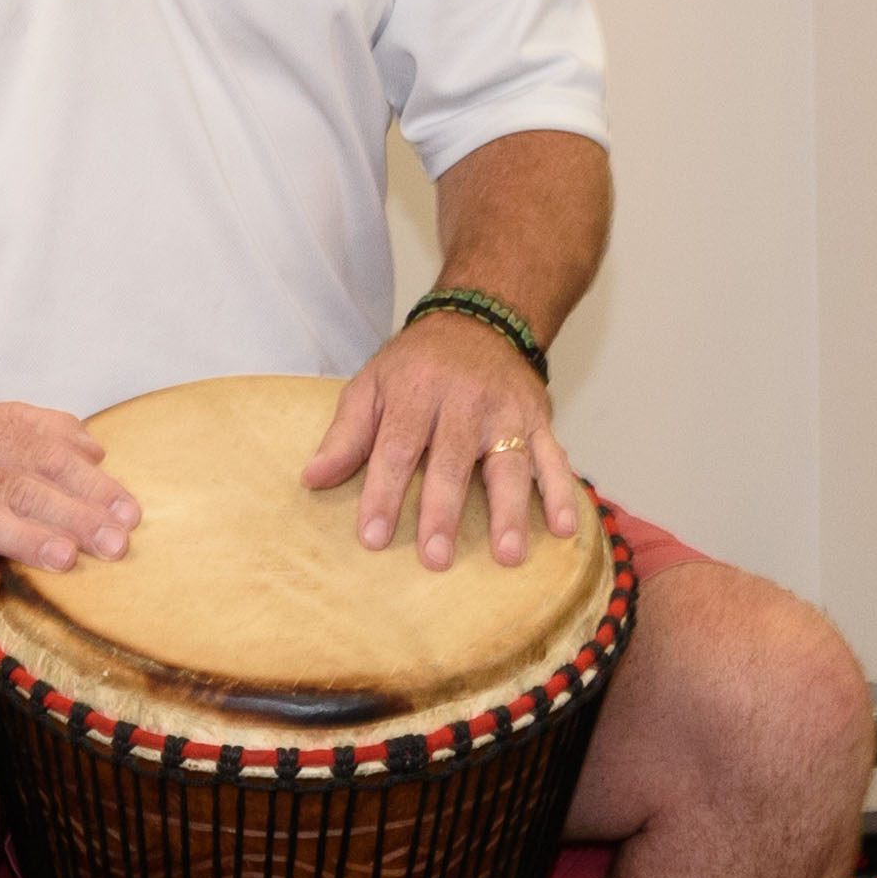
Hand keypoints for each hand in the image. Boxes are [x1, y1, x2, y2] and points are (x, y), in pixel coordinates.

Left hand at [303, 315, 583, 571]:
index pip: (396, 448)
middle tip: (436, 558)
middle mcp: (464, 401)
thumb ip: (346, 434)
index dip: (384, 492)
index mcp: (416, 392)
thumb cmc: (418, 363)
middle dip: (443, 511)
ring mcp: (506, 412)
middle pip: (452, 461)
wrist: (480, 319)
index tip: (373, 537)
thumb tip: (312, 479)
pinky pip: (554, 457)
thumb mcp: (372, 384)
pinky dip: (562, 492)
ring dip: (510, 511)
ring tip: (507, 555)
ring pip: (509, 463)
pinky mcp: (539, 419)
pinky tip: (564, 528)